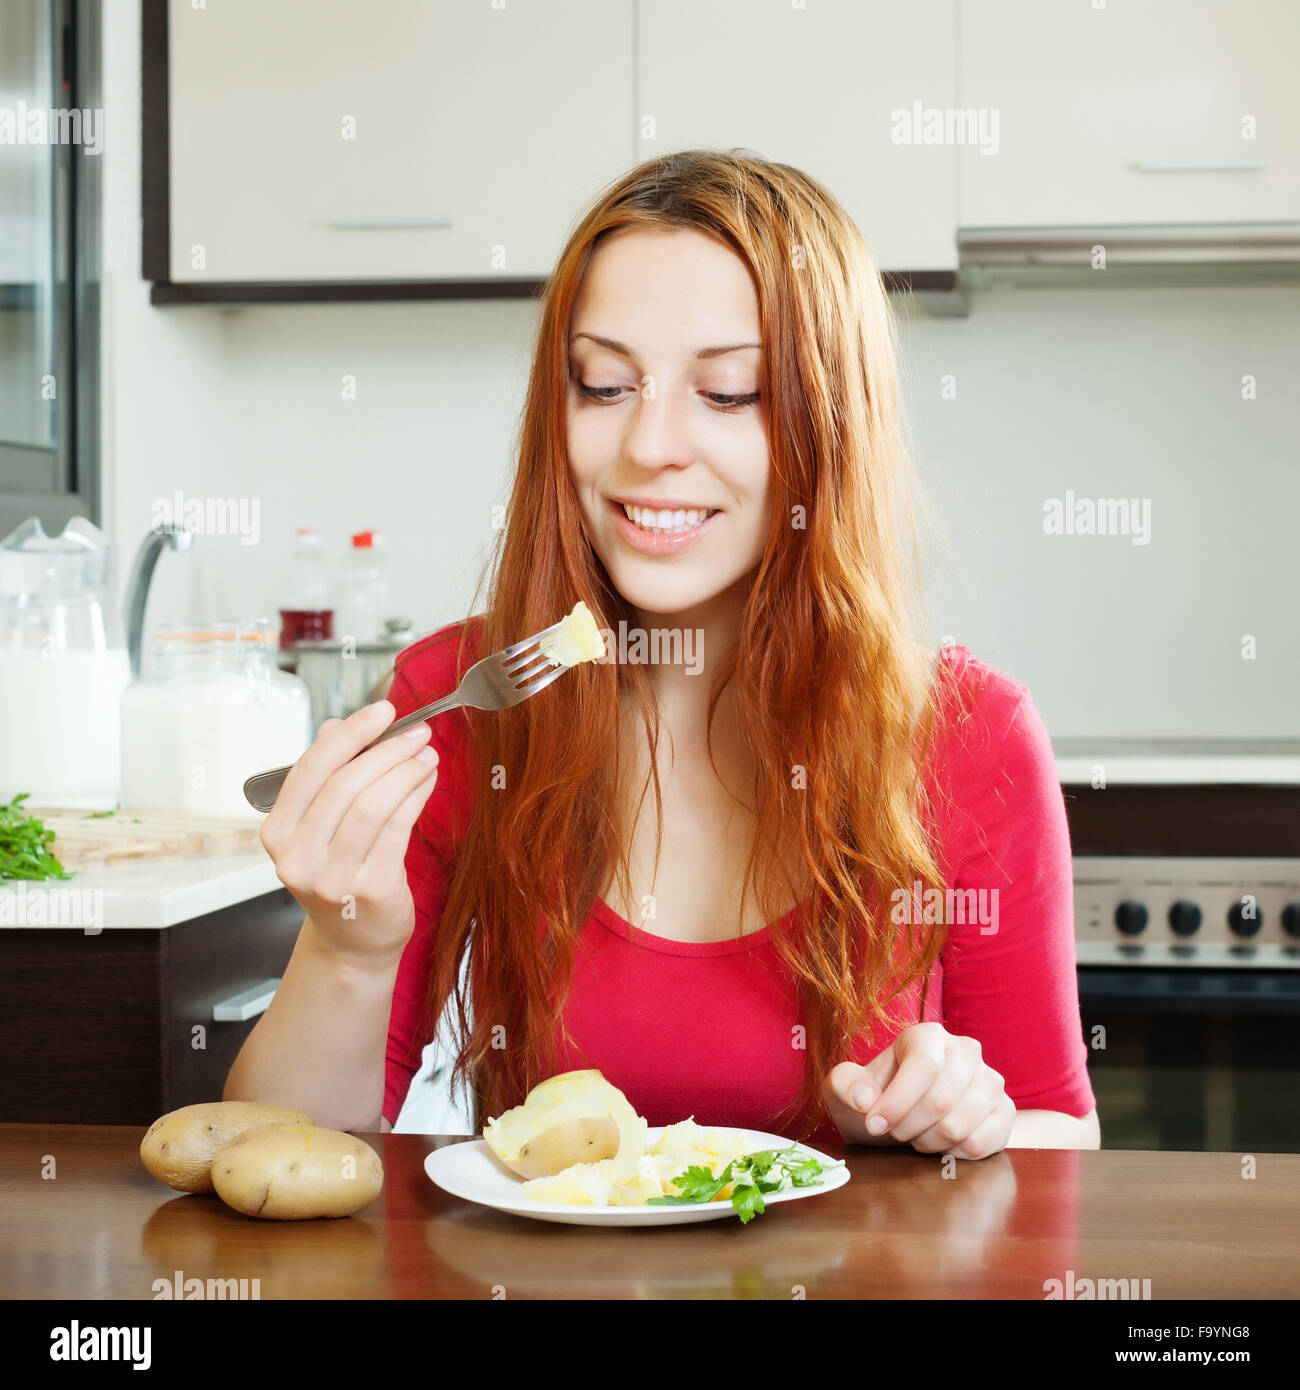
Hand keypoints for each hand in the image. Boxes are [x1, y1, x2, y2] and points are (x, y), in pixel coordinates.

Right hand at [258, 698, 438, 962]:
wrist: (352, 944)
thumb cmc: (340, 876)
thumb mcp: (320, 829)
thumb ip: (325, 778)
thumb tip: (335, 726)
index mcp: (278, 834)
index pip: (310, 770)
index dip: (349, 734)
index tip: (382, 710)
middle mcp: (297, 857)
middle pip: (344, 784)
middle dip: (386, 749)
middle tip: (417, 731)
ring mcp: (332, 877)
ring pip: (372, 804)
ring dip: (405, 770)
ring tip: (427, 753)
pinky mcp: (370, 890)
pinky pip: (397, 828)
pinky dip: (415, 795)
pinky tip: (428, 780)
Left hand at [823, 1022, 1015, 1158]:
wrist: (901, 1120)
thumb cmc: (875, 1100)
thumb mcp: (845, 1089)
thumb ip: (845, 1085)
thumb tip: (865, 1099)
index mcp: (928, 1035)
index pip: (923, 1066)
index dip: (896, 1102)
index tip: (873, 1124)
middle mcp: (966, 1051)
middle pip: (940, 1101)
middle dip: (908, 1127)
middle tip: (894, 1132)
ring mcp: (991, 1082)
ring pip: (959, 1126)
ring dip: (927, 1142)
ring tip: (915, 1134)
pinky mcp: (1005, 1113)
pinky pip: (980, 1145)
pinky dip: (952, 1154)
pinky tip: (940, 1144)